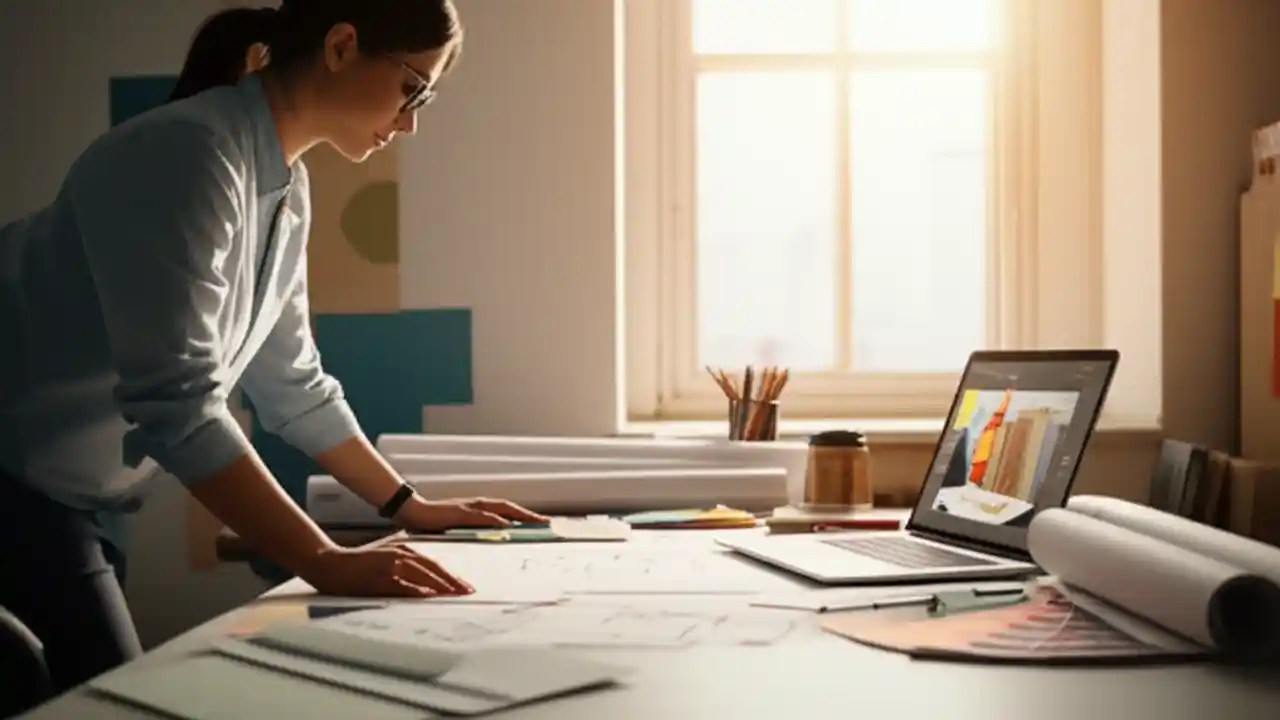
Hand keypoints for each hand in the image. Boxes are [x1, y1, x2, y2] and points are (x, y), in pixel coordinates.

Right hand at [297, 545, 473, 597]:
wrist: (330, 563)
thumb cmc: (359, 561)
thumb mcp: (386, 553)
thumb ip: (406, 559)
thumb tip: (425, 572)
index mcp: (404, 549)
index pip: (434, 564)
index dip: (451, 576)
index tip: (465, 586)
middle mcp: (400, 555)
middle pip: (433, 569)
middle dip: (452, 582)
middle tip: (468, 592)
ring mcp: (390, 566)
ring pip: (421, 577)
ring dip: (440, 586)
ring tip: (455, 595)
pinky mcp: (379, 578)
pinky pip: (402, 586)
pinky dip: (417, 591)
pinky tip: (429, 597)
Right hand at [392, 495, 548, 532]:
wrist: (409, 511)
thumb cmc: (431, 522)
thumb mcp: (456, 530)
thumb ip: (471, 534)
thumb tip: (486, 542)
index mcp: (476, 510)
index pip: (505, 511)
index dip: (523, 516)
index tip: (541, 523)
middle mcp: (476, 506)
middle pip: (508, 508)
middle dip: (528, 515)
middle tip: (547, 523)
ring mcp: (467, 507)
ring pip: (499, 509)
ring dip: (518, 514)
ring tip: (535, 521)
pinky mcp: (458, 513)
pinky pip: (480, 516)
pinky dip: (494, 519)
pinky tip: (506, 524)